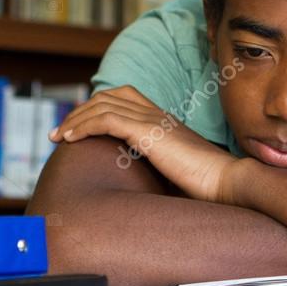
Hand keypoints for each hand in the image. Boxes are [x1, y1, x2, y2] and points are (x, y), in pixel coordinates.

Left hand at [49, 85, 237, 201]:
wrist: (227, 182)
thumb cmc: (208, 186)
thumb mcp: (177, 172)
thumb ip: (158, 169)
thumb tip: (137, 188)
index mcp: (164, 120)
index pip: (124, 97)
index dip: (97, 106)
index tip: (78, 127)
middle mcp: (157, 114)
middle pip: (108, 97)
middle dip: (80, 112)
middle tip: (60, 132)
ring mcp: (153, 120)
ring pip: (103, 105)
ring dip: (75, 119)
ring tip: (58, 136)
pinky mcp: (148, 132)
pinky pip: (106, 120)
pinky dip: (84, 126)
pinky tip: (70, 139)